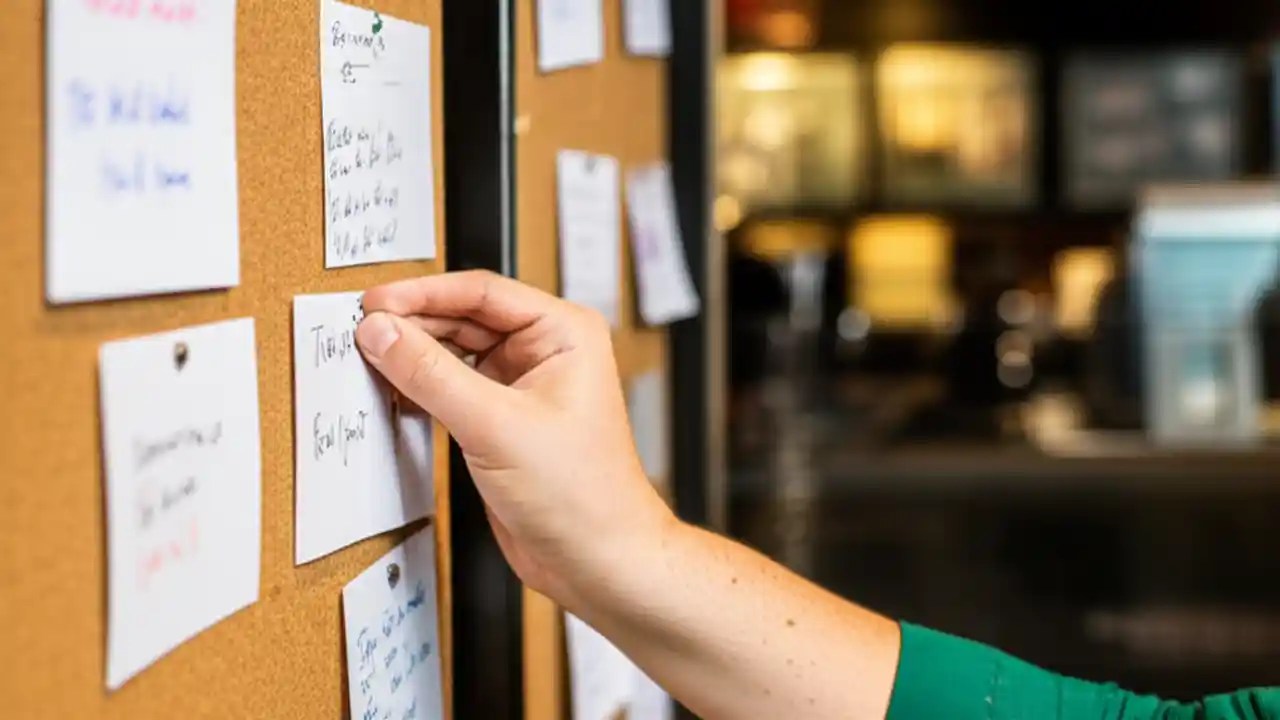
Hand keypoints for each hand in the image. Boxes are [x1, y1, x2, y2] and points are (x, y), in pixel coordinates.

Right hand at [356, 271, 673, 603]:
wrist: (598, 561)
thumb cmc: (581, 495)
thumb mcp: (495, 425)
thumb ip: (431, 374)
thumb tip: (382, 332)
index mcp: (563, 332)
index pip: (481, 292)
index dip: (423, 293)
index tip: (374, 302)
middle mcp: (546, 351)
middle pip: (464, 318)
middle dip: (413, 324)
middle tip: (359, 333)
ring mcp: (523, 386)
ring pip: (455, 354)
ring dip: (414, 357)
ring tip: (367, 359)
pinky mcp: (503, 422)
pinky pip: (453, 389)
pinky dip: (421, 390)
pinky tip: (392, 393)